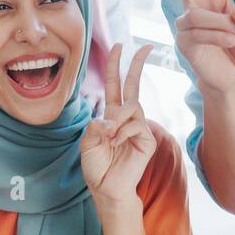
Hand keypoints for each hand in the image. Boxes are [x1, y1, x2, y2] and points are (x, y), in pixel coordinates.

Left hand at [81, 43, 156, 205]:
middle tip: (146, 46)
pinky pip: (135, 124)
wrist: (107, 188)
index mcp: (111, 115)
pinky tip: (118, 144)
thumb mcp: (87, 144)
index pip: (115, 84)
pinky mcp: (147, 138)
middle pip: (132, 85)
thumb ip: (94, 127)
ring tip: (110, 137)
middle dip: (136, 64)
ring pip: (130, 106)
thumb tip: (108, 118)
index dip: (116, 65)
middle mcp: (126, 117)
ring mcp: (138, 127)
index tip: (119, 45)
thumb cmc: (97, 167)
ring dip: (117, 119)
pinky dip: (123, 132)